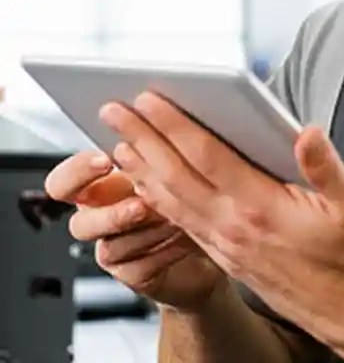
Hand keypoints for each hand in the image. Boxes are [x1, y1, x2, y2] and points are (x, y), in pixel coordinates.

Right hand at [44, 150, 225, 310]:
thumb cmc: (188, 197)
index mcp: (100, 189)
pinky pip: (137, 269)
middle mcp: (100, 220)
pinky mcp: (133, 274)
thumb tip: (155, 134)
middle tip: (142, 205)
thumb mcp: (172, 171)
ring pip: (110, 248)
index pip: (64, 182)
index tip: (105, 161)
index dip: (77, 172)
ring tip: (176, 220)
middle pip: (80, 223)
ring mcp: (114, 249)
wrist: (212, 242)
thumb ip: (154, 157)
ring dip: (146, 232)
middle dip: (112, 214)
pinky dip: (163, 253)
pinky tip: (185, 241)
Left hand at [101, 93, 343, 358]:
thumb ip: (328, 168)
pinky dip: (159, 200)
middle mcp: (234, 228)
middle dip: (141, 138)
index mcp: (262, 209)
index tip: (148, 98)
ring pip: (172, 201)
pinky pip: (183, 222)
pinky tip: (152, 188)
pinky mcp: (229, 259)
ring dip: (142, 169)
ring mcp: (227, 247)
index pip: (205, 157)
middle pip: (174, 176)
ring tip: (120, 144)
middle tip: (113, 110)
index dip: (173, 124)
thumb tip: (306, 133)